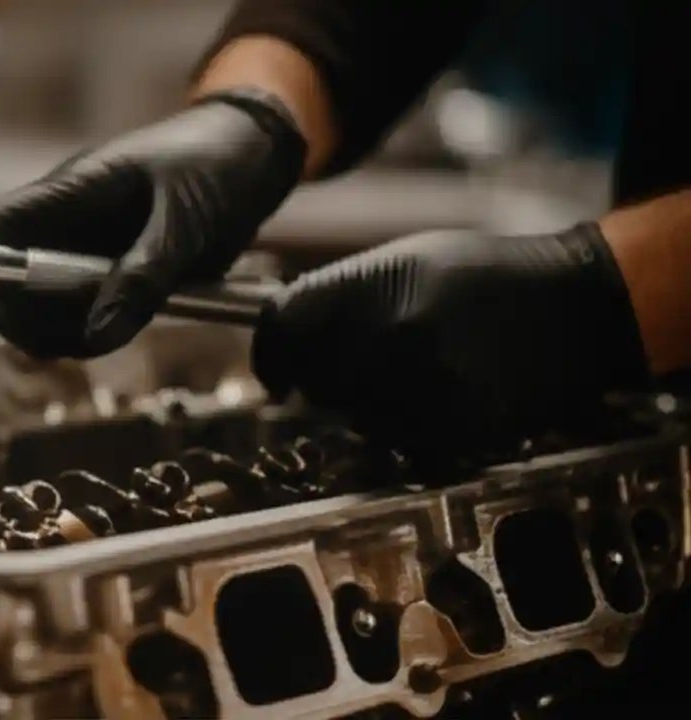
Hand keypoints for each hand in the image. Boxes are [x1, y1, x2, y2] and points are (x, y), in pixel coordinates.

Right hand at [0, 88, 305, 358]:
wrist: (256, 150)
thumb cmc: (218, 165)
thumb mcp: (187, 222)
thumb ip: (144, 277)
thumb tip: (96, 333)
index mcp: (74, 190)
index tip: (20, 312)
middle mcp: (69, 220)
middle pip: (11, 278)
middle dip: (32, 320)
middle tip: (84, 339)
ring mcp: (88, 244)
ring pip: (44, 302)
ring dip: (66, 331)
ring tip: (113, 335)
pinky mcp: (112, 267)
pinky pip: (86, 308)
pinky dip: (96, 328)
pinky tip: (129, 325)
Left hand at [252, 223, 649, 453]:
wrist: (573, 309)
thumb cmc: (483, 277)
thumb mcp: (403, 260)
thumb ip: (337, 294)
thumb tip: (277, 332)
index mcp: (374, 286)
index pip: (282, 328)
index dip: (270, 353)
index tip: (276, 369)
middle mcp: (391, 337)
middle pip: (312, 377)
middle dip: (322, 375)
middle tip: (359, 361)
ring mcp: (420, 388)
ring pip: (350, 414)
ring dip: (363, 402)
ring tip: (411, 369)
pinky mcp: (449, 430)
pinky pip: (393, 439)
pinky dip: (402, 424)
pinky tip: (435, 393)